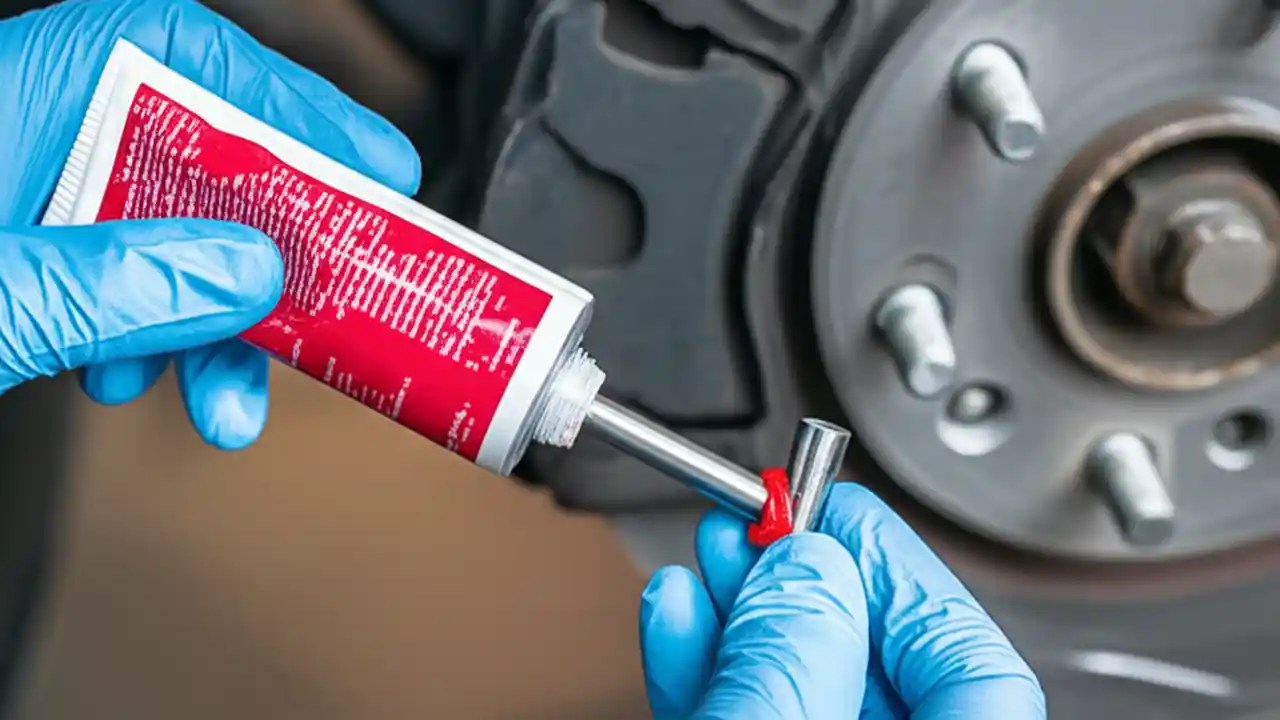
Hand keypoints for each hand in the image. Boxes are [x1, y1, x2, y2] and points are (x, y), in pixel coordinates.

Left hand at [0, 0, 420, 444]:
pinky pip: (120, 289)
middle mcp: (33, 138)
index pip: (178, 51)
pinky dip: (152, 343)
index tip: (367, 164)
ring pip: (165, 241)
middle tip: (337, 292)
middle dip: (268, 248)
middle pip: (194, 161)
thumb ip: (112, 284)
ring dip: (214, 325)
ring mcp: (29, 205)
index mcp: (19, 97)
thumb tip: (247, 274)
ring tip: (229, 397)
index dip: (287, 100)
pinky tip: (145, 382)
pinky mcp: (26, 266)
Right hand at [639, 483, 1046, 718]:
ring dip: (744, 614)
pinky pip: (751, 719)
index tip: (831, 504)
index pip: (967, 654)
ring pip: (800, 688)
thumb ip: (795, 659)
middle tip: (760, 519)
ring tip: (708, 554)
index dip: (896, 562)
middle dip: (804, 575)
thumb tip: (805, 567)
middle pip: (874, 659)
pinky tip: (679, 619)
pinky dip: (710, 671)